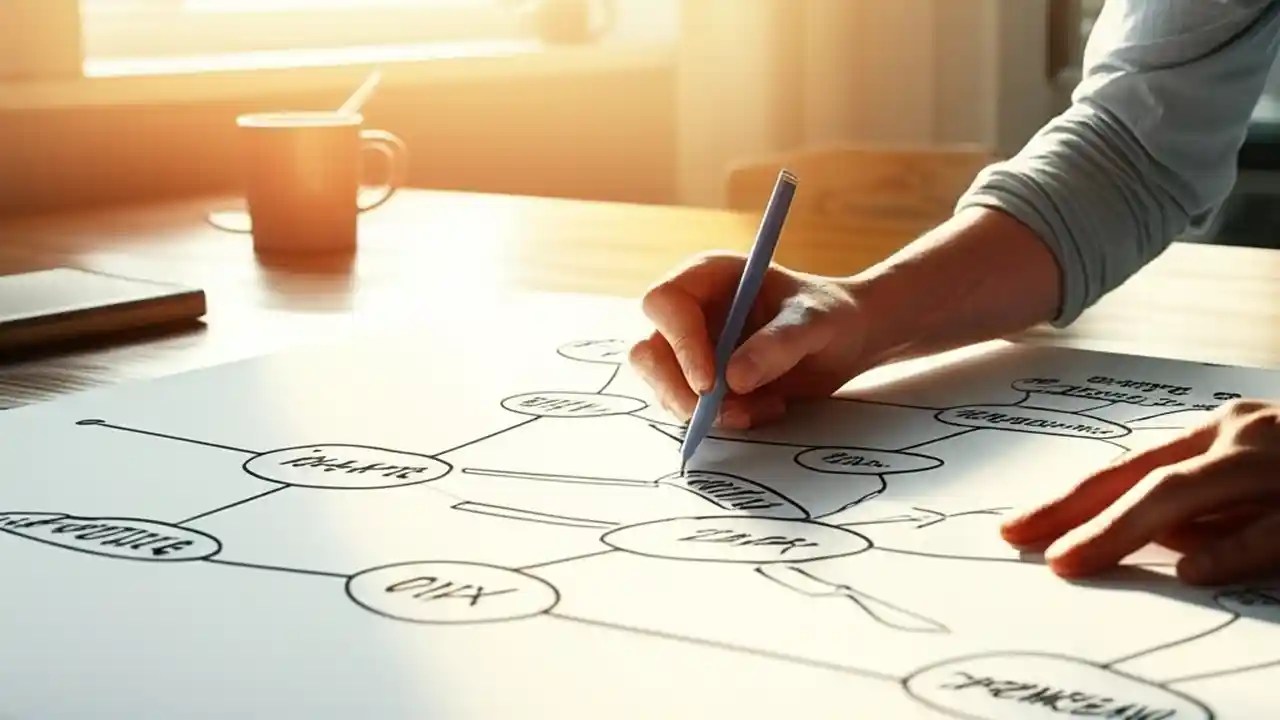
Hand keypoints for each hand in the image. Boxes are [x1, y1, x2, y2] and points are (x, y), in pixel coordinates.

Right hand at [628, 253, 870, 428]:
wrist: (845, 341)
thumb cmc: (831, 316)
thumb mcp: (814, 323)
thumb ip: (778, 344)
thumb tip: (734, 378)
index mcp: (707, 276)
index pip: (664, 303)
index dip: (679, 343)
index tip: (710, 383)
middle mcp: (689, 311)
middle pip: (648, 351)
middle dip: (678, 390)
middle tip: (722, 414)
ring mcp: (689, 347)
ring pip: (662, 386)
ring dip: (704, 410)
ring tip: (761, 409)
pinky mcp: (699, 380)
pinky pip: (687, 407)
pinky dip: (720, 419)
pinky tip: (762, 409)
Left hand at [1000, 400, 1279, 584]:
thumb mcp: (1253, 471)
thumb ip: (1202, 502)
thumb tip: (1151, 536)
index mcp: (1219, 432)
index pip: (1129, 469)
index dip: (1070, 500)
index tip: (1018, 528)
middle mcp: (1240, 438)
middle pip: (1143, 478)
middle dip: (1076, 512)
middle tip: (1025, 546)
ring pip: (1185, 493)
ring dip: (1122, 527)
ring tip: (1072, 559)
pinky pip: (1270, 528)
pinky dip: (1229, 548)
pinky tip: (1189, 572)